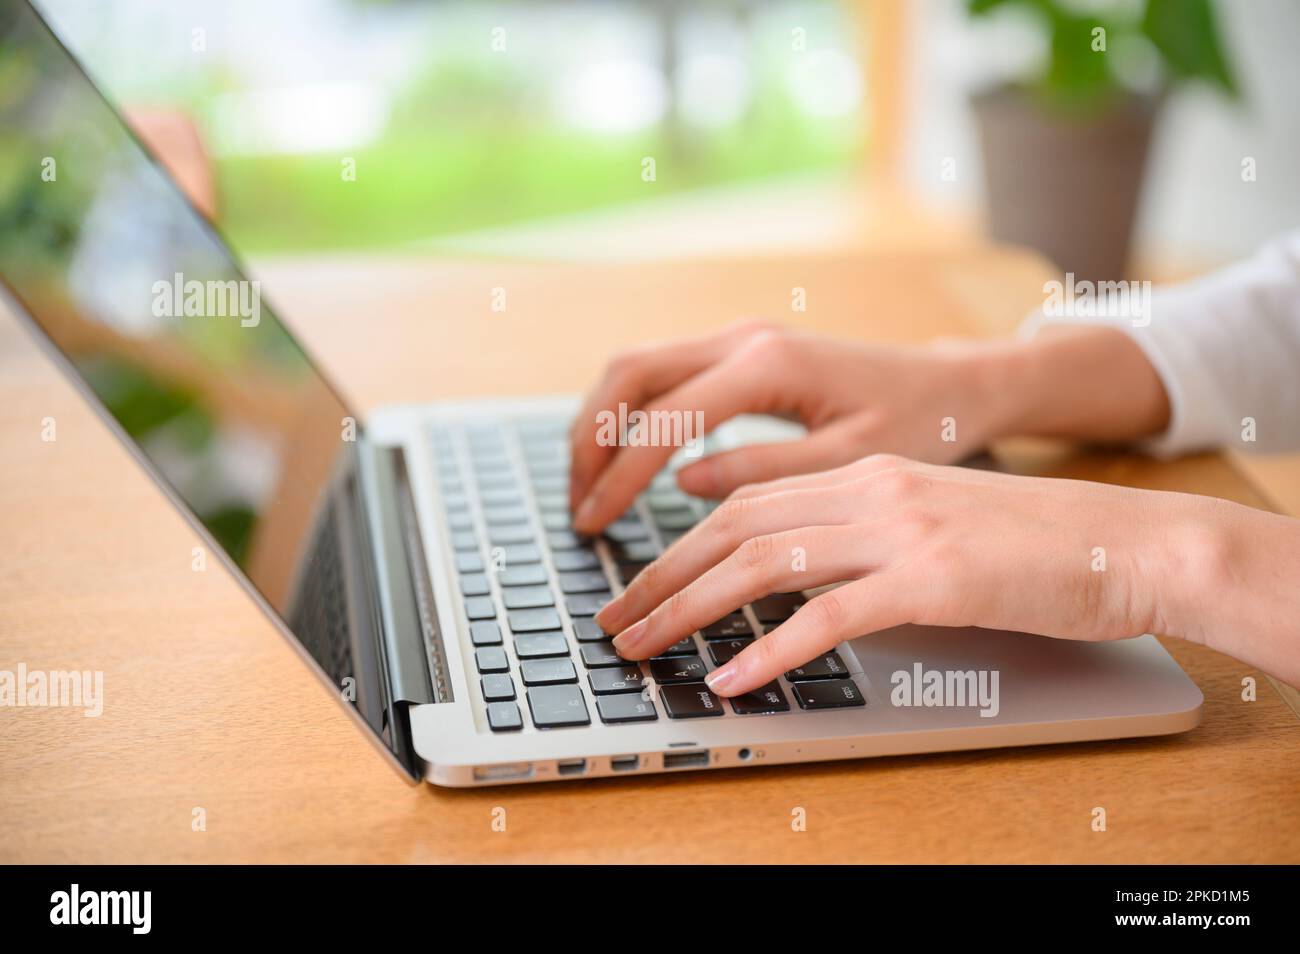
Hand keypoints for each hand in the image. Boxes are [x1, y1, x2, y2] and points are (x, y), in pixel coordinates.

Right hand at [568, 320, 1021, 533]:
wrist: (950, 382)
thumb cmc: (916, 422)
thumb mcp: (848, 461)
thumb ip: (764, 471)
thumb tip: (685, 485)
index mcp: (767, 364)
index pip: (665, 420)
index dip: (620, 476)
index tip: (596, 525)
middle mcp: (743, 338)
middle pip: (630, 374)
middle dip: (590, 440)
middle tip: (578, 505)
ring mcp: (739, 337)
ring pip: (637, 367)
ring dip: (601, 423)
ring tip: (588, 488)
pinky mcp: (741, 350)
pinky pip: (662, 373)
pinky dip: (629, 414)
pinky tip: (625, 460)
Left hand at [595, 455, 1299, 694]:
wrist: (1126, 543)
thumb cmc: (1030, 544)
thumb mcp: (930, 525)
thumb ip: (860, 539)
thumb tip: (789, 579)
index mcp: (866, 474)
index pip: (746, 501)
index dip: (682, 545)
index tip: (641, 584)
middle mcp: (872, 490)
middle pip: (736, 527)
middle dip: (663, 577)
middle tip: (616, 622)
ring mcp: (901, 530)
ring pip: (764, 562)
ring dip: (691, 609)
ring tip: (645, 648)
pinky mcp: (934, 578)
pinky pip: (831, 615)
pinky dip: (774, 647)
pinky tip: (736, 676)